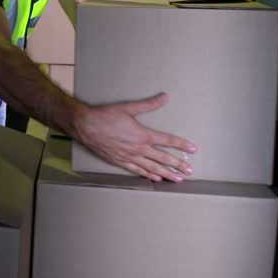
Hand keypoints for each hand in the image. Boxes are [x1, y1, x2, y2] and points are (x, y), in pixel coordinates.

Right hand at [72, 92, 196, 182]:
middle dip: (178, 165)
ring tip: (177, 180)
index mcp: (142, 135)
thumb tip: (165, 97)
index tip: (193, 149)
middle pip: (163, 158)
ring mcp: (129, 157)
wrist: (85, 126)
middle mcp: (138, 148)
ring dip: (166, 174)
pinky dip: (148, 175)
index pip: (167, 140)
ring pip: (152, 167)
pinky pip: (137, 170)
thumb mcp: (128, 107)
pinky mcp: (120, 161)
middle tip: (190, 171)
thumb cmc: (105, 116)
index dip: (181, 145)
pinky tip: (155, 178)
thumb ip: (149, 104)